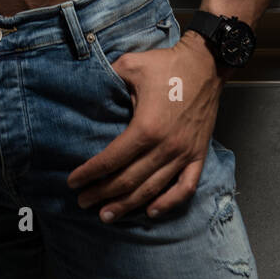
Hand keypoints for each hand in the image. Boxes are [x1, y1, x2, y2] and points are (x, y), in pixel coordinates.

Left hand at [67, 31, 222, 220]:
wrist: (205, 64)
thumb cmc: (166, 64)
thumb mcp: (129, 65)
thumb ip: (106, 80)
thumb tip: (85, 90)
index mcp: (146, 127)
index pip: (112, 159)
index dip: (90, 173)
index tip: (73, 181)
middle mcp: (165, 146)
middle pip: (128, 180)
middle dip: (102, 194)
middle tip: (83, 201)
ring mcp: (184, 154)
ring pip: (152, 189)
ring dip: (127, 205)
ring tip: (107, 215)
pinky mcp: (198, 155)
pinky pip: (185, 188)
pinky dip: (168, 203)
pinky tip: (151, 212)